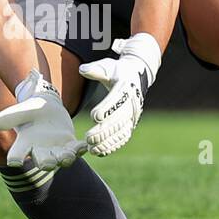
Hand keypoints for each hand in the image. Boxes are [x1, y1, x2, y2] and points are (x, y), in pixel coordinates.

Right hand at [0, 70, 84, 169]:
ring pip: (62, 158)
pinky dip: (81, 149)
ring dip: (66, 157)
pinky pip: (77, 150)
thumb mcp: (20, 111)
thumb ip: (9, 117)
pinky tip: (85, 146)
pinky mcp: (70, 144)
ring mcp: (57, 149)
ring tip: (68, 154)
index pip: (18, 154)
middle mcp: (41, 151)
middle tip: (48, 162)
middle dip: (46, 162)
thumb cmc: (30, 110)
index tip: (14, 161)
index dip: (16, 158)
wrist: (46, 107)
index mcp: (25, 144)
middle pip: (43, 161)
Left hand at [78, 33, 161, 157]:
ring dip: (107, 142)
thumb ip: (95, 70)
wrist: (135, 78)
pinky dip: (112, 146)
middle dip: (104, 131)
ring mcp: (133, 115)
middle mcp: (132, 103)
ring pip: (121, 132)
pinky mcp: (131, 124)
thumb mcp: (108, 67)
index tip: (94, 116)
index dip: (107, 108)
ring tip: (92, 148)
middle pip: (118, 119)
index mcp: (125, 87)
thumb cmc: (117, 72)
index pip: (117, 99)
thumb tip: (82, 69)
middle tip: (88, 138)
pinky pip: (123, 137)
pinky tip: (100, 152)